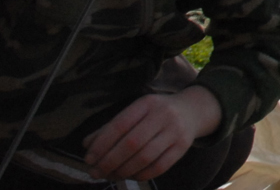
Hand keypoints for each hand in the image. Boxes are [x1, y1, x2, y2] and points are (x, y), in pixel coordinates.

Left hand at [84, 86, 219, 180]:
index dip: (102, 144)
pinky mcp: (183, 146)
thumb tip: (87, 145)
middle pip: (132, 143)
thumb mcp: (135, 112)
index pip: (120, 124)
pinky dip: (141, 174)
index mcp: (146, 103)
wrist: (193, 110)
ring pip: (145, 157)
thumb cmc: (156, 112)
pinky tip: (130, 175)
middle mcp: (163, 115)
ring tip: (110, 175)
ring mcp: (175, 131)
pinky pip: (160, 166)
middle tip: (95, 172)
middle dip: (110, 161)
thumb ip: (110, 127)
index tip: (89, 159)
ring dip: (123, 170)